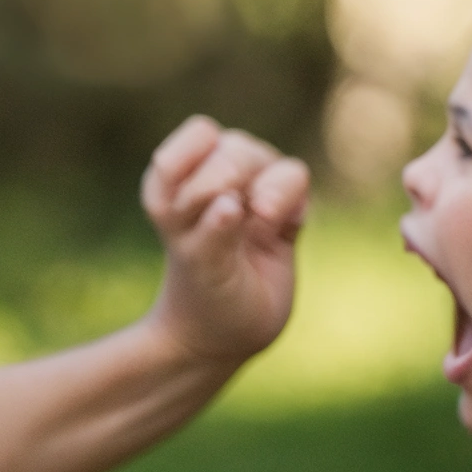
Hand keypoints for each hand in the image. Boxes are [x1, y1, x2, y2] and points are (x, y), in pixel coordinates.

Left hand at [139, 115, 310, 365]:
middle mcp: (211, 176)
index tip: (191, 212)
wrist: (228, 335)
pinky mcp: (285, 205)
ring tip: (257, 228)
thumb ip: (214, 233)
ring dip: (266, 193)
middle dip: (233, 183)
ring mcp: (249, 188)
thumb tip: (230, 203)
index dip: (200, 168)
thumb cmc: (203, 297)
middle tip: (229, 225)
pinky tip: (279, 232)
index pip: (197, 136)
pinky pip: (297, 177)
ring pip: (267, 156)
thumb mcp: (202, 269)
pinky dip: (291, 202)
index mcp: (174, 183)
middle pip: (233, 146)